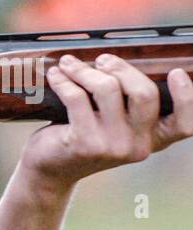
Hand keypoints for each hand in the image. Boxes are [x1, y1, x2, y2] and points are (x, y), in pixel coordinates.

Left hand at [20, 53, 192, 190]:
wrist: (50, 169)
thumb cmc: (85, 136)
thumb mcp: (116, 125)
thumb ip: (129, 103)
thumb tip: (121, 61)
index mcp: (154, 138)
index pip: (185, 123)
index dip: (187, 97)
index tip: (176, 72)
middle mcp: (138, 145)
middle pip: (144, 93)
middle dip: (121, 67)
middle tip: (101, 60)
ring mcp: (112, 146)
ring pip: (107, 89)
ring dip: (84, 70)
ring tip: (69, 64)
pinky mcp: (84, 143)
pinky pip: (76, 97)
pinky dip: (64, 80)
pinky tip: (55, 75)